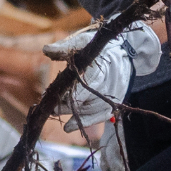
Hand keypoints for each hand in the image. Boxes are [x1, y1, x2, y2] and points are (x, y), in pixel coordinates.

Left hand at [45, 23, 165, 132]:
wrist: (124, 53)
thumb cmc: (99, 47)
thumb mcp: (82, 42)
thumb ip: (65, 47)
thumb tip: (46, 50)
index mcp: (100, 67)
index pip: (83, 84)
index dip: (66, 91)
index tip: (50, 93)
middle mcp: (108, 83)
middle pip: (85, 99)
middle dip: (65, 104)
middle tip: (47, 105)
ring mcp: (112, 94)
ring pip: (90, 109)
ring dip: (71, 113)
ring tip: (52, 112)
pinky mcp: (113, 101)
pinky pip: (100, 116)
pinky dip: (84, 123)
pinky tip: (67, 128)